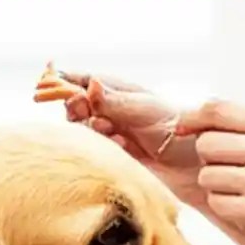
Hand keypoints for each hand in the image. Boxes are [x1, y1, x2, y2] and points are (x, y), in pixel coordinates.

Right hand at [56, 71, 206, 209]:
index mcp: (119, 92)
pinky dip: (100, 149)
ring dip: (90, 130)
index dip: (63, 82)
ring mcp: (112, 136)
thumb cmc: (177, 128)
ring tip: (110, 132)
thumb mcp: (145, 110)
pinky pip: (93, 153)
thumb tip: (89, 85)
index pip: (84, 81)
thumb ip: (115, 101)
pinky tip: (120, 147)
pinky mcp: (114, 160)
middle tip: (86, 112)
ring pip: (82, 131)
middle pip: (77, 107)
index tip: (47, 86)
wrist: (197, 163)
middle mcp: (112, 112)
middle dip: (77, 108)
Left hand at [176, 100, 244, 244]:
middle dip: (210, 159)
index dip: (191, 118)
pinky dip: (225, 207)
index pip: (217, 109)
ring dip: (217, 186)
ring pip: (206, 175)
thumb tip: (192, 119)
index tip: (181, 128)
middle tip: (234, 172)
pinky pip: (214, 201)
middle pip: (205, 143)